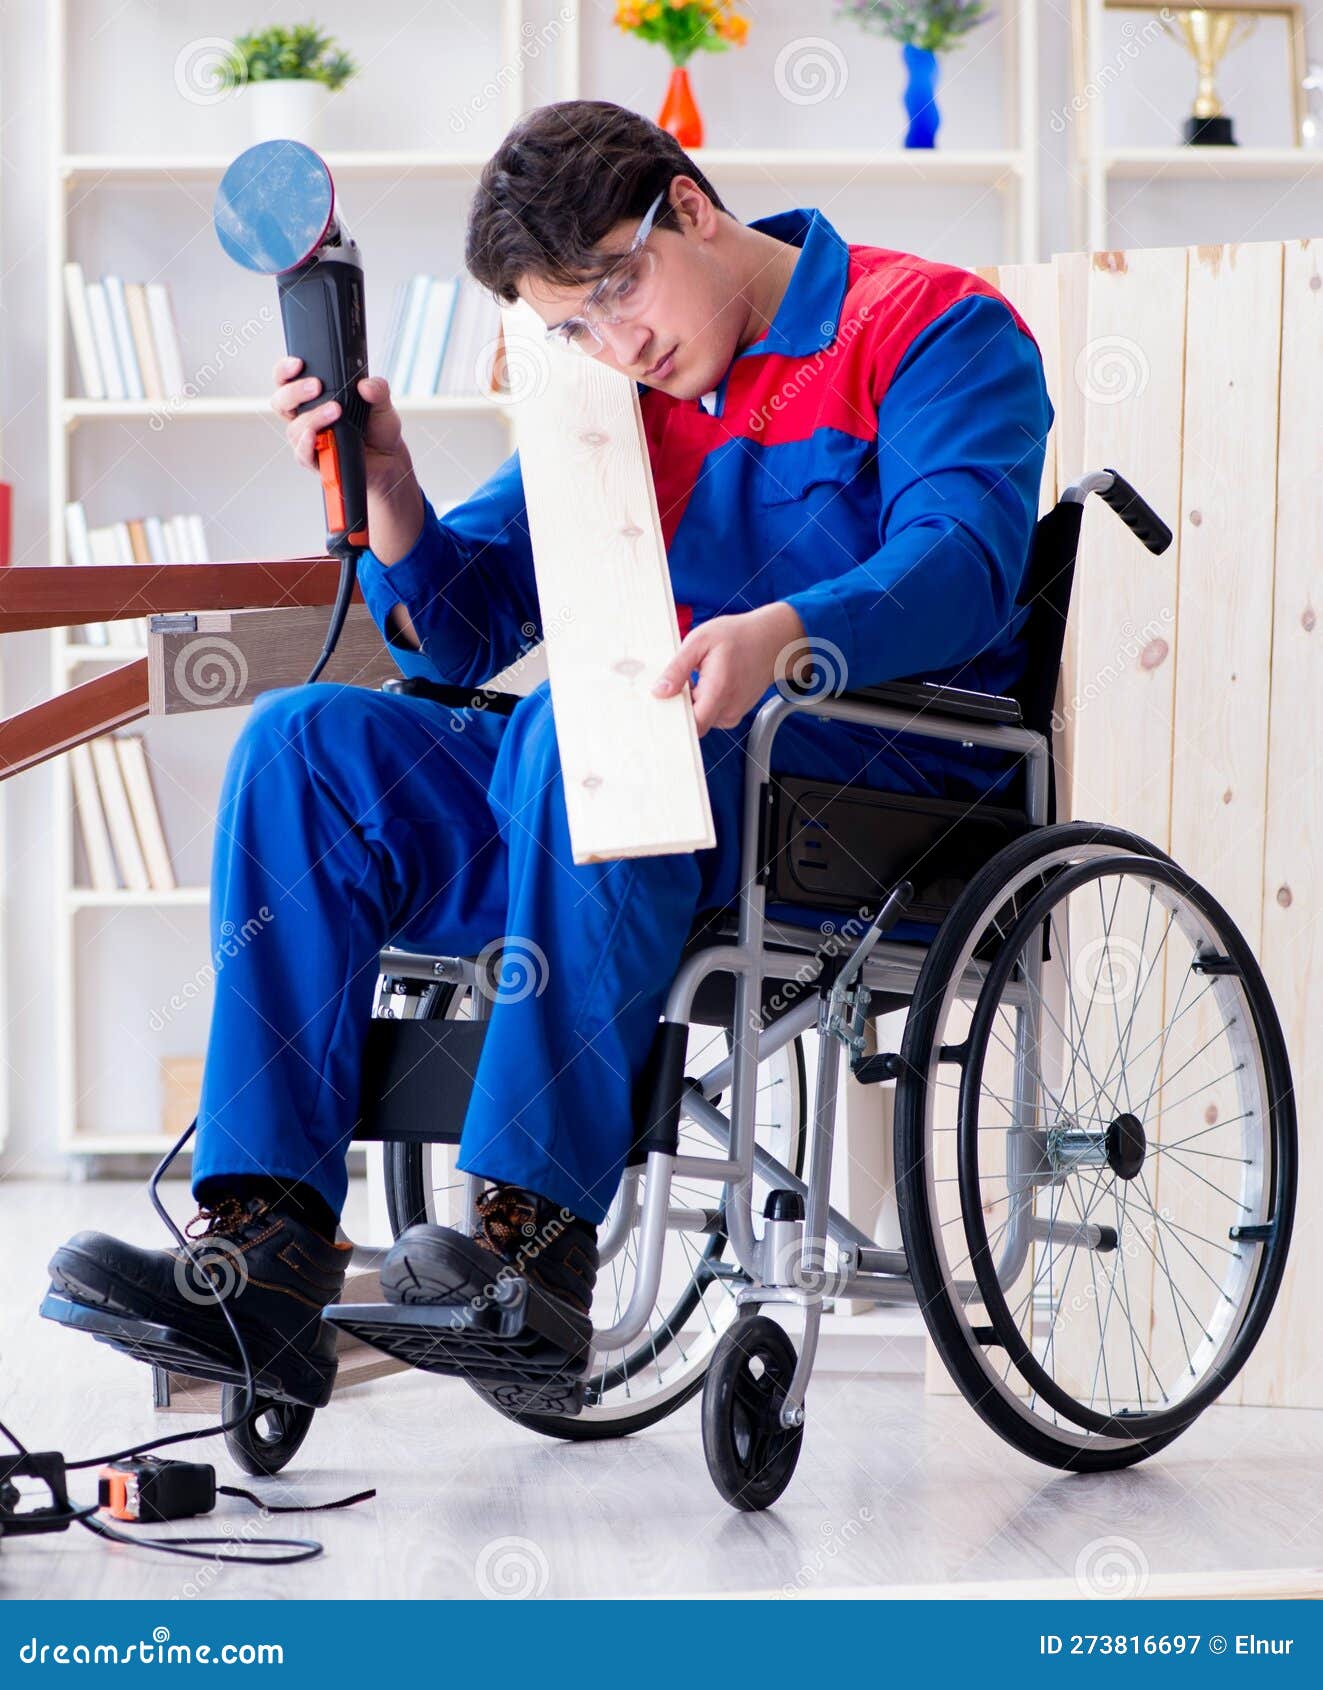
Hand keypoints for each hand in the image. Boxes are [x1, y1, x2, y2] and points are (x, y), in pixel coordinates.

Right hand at [269, 357, 410, 495]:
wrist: (388, 458)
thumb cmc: (377, 428)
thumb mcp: (381, 403)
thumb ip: (377, 390)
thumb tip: (366, 385)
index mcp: (313, 397)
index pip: (287, 380)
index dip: (285, 370)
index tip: (298, 363)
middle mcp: (305, 417)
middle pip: (281, 402)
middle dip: (295, 392)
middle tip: (316, 386)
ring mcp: (308, 439)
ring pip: (294, 428)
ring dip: (312, 417)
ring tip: (335, 410)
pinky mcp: (316, 461)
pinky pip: (302, 454)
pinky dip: (307, 445)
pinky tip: (315, 436)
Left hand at [652, 602, 808, 735]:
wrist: (771, 641)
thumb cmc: (738, 636)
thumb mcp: (700, 641)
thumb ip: (678, 669)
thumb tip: (659, 692)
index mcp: (719, 690)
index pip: (692, 724)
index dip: (673, 718)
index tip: (661, 706)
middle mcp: (728, 709)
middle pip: (693, 723)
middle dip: (680, 706)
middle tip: (678, 681)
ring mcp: (733, 714)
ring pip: (700, 719)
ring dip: (691, 702)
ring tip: (698, 677)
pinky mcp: (733, 715)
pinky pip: (709, 716)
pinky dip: (703, 703)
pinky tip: (707, 683)